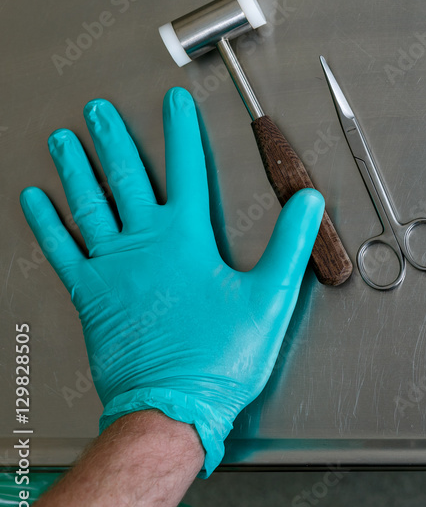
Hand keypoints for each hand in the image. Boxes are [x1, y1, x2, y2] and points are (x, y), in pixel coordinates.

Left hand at [19, 88, 323, 473]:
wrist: (172, 405)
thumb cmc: (222, 358)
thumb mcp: (272, 298)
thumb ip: (290, 245)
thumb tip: (309, 201)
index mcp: (189, 239)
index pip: (188, 171)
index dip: (182, 132)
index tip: (175, 102)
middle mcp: (145, 244)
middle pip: (128, 178)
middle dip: (115, 139)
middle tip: (99, 110)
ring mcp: (112, 268)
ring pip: (89, 204)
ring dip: (77, 169)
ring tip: (65, 140)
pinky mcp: (90, 295)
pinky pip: (61, 249)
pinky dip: (47, 222)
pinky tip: (35, 200)